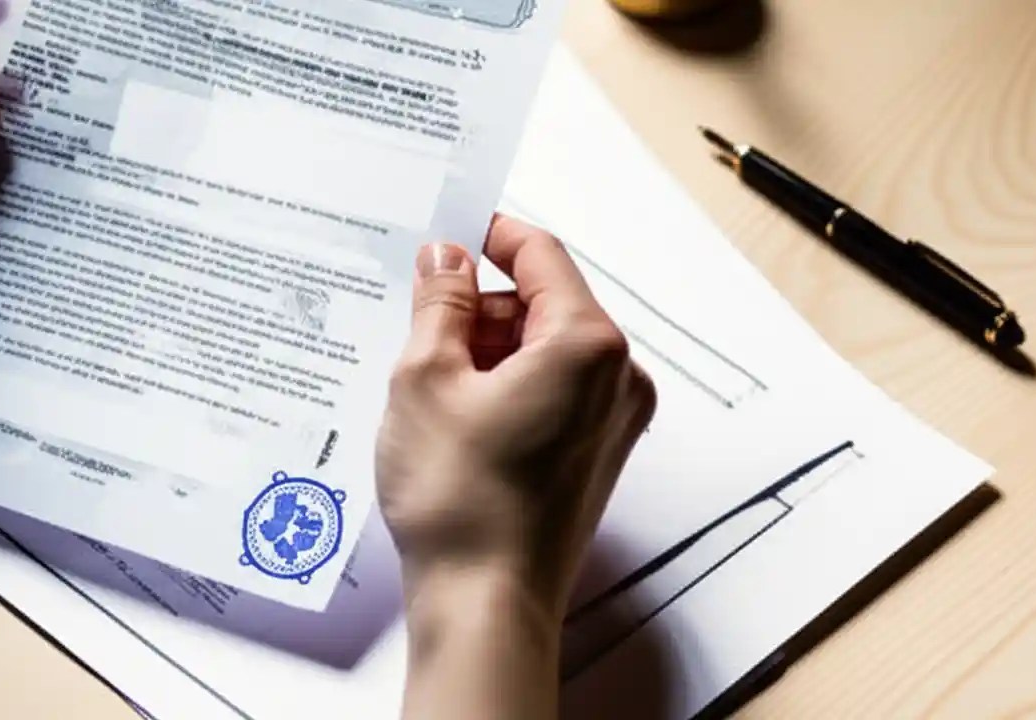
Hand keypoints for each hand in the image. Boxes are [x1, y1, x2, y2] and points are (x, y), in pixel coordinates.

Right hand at [378, 215, 655, 616]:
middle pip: (543, 305)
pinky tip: (454, 421)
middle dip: (479, 308)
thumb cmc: (461, 501)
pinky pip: (550, 395)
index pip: (541, 255)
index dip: (489, 236)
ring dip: (487, 353)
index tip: (449, 236)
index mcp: (587, 344)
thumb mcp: (426, 378)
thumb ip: (440, 302)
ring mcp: (611, 422)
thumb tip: (445, 257)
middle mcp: (616, 378)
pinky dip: (504, 390)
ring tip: (428, 392)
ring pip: (543, 353)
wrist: (484, 604)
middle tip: (418, 330)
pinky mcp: (594, 456)